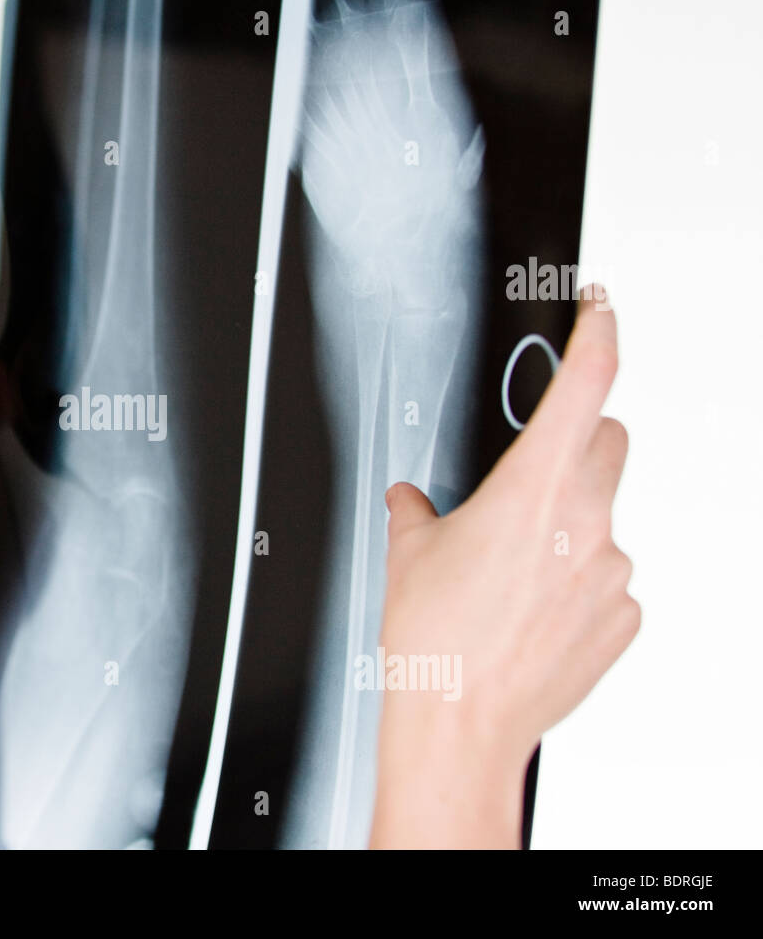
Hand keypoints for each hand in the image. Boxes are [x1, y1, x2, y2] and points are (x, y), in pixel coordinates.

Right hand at [370, 284, 637, 847]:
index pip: (585, 384)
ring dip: (569, 523)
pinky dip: (577, 578)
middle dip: (576, 442)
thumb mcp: (408, 555)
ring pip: (605, 514)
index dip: (598, 331)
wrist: (459, 725)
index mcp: (531, 490)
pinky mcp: (623, 616)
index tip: (601, 305)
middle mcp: (585, 522)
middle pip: (609, 442)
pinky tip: (531, 608)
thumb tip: (413, 499)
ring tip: (512, 571)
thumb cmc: (434, 643)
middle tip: (526, 477)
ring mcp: (612, 571)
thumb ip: (416, 510)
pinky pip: (608, 574)